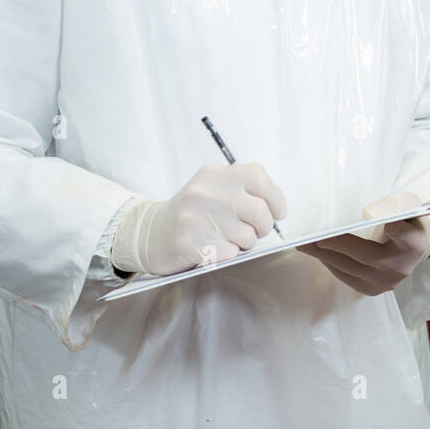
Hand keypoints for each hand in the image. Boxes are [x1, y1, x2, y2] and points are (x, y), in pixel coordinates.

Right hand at [111, 163, 287, 275]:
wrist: (150, 233)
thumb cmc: (192, 211)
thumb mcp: (212, 185)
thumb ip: (242, 183)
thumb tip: (275, 199)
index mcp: (215, 175)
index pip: (260, 179)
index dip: (276, 199)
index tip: (279, 213)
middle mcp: (206, 193)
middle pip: (260, 213)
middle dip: (263, 227)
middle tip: (253, 230)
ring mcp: (197, 219)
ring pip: (248, 237)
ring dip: (245, 242)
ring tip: (227, 237)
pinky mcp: (191, 245)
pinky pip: (231, 254)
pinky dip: (228, 254)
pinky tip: (213, 247)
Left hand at [297, 192, 429, 296]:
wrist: (414, 246)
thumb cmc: (406, 220)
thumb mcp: (407, 205)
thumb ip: (393, 206)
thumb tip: (367, 215)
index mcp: (414, 242)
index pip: (405, 236)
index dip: (395, 231)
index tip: (381, 223)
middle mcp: (402, 267)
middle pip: (367, 256)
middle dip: (336, 246)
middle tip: (310, 239)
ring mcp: (387, 283)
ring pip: (352, 270)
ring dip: (326, 256)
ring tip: (305, 246)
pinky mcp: (373, 290)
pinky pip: (347, 278)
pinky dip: (332, 265)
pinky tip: (319, 254)